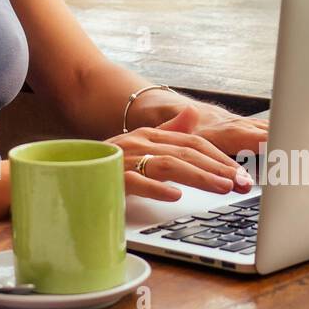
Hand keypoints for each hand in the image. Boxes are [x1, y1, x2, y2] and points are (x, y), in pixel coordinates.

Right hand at [107, 105, 264, 201]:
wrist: (65, 169)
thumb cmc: (108, 162)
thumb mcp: (141, 144)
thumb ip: (168, 131)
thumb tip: (193, 113)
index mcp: (150, 135)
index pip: (193, 142)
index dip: (220, 157)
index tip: (241, 174)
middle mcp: (139, 143)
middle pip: (187, 152)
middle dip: (218, 168)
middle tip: (242, 183)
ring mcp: (124, 160)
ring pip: (168, 165)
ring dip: (198, 177)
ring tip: (222, 188)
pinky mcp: (109, 178)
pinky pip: (135, 182)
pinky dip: (156, 188)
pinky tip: (175, 196)